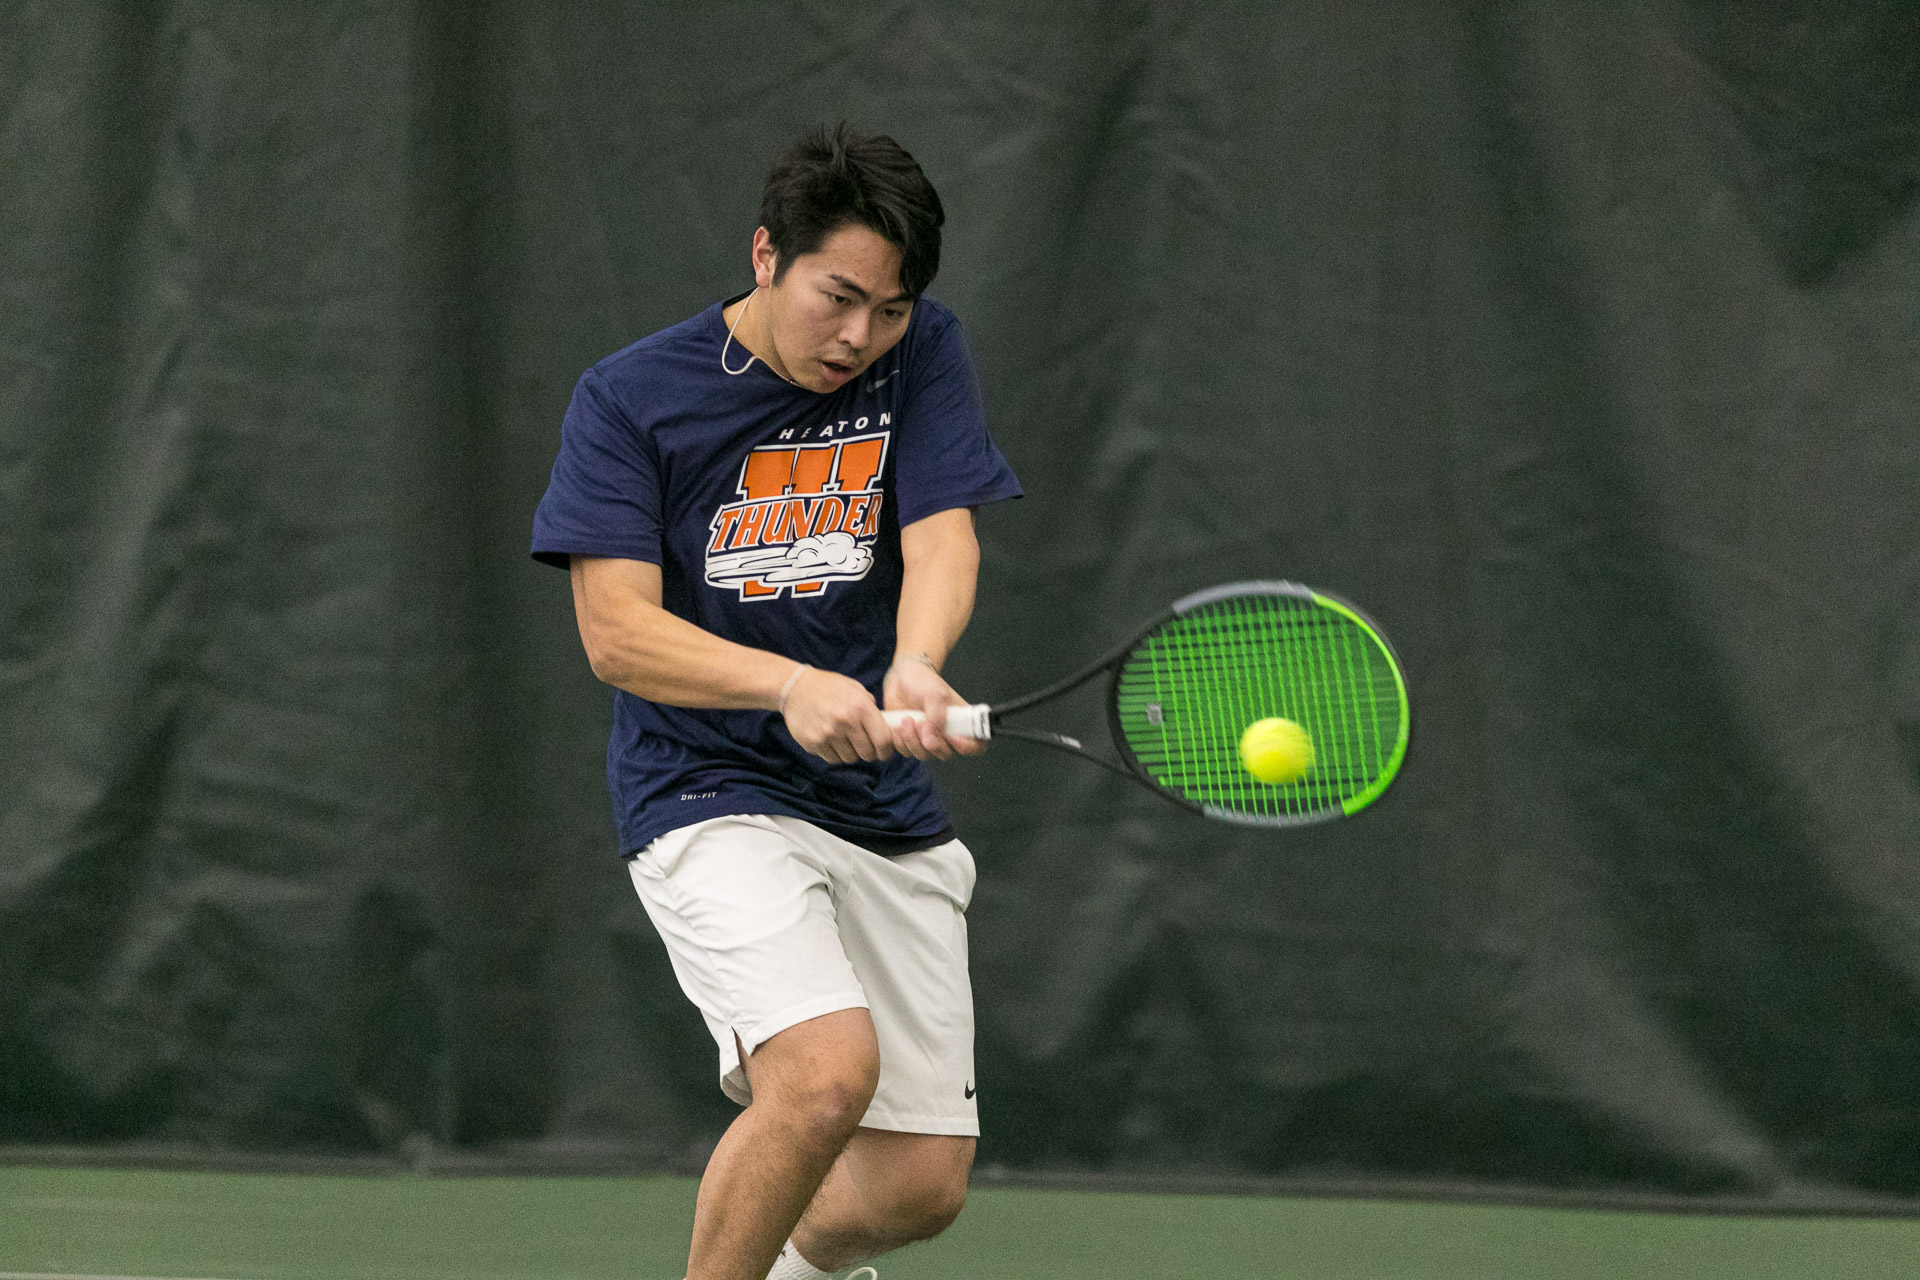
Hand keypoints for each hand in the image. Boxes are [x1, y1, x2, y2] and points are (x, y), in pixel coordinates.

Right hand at [780, 667, 895, 763]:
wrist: (795, 687)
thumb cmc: (830, 688)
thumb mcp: (856, 690)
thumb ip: (872, 710)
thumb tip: (886, 730)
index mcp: (860, 707)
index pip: (883, 740)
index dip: (887, 751)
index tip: (884, 752)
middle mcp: (845, 722)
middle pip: (867, 753)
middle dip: (868, 752)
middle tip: (863, 746)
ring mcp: (828, 734)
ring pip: (849, 758)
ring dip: (850, 753)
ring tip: (844, 739)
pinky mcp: (813, 743)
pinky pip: (832, 759)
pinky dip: (835, 753)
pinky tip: (830, 739)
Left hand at [883, 656, 985, 760]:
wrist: (902, 677)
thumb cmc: (925, 682)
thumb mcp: (935, 695)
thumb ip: (936, 718)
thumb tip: (930, 742)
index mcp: (962, 722)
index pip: (976, 745)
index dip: (967, 747)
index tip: (953, 737)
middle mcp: (947, 734)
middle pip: (946, 754)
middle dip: (932, 742)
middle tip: (919, 722)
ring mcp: (929, 739)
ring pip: (925, 755)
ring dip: (912, 740)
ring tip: (906, 719)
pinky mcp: (911, 741)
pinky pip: (907, 752)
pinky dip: (900, 741)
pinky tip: (898, 725)